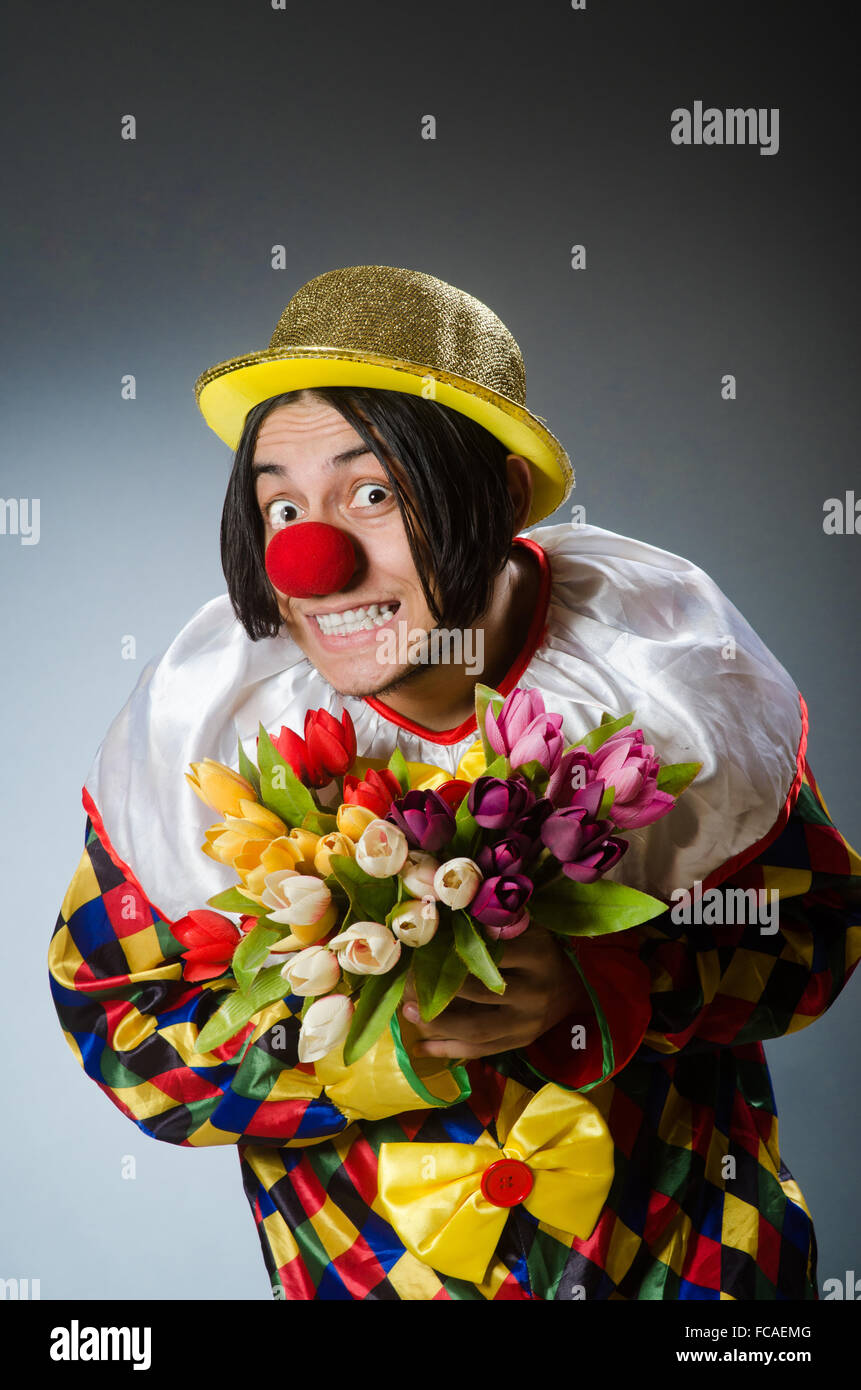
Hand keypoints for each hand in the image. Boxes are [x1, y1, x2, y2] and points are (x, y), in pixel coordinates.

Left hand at [399, 924, 588, 1059]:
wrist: (572, 987)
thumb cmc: (538, 948)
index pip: (491, 953)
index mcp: (536, 955)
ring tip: (407, 1012)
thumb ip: (494, 921)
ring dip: (438, 1023)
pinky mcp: (518, 1043)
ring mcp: (527, 1023)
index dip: (453, 950)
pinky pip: (479, 1051)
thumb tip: (445, 913)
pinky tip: (419, 1047)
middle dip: (438, 989)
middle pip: (479, 993)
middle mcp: (534, 992)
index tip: (423, 946)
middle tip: (406, 981)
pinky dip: (447, 1049)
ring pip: (476, 1029)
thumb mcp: (526, 926)